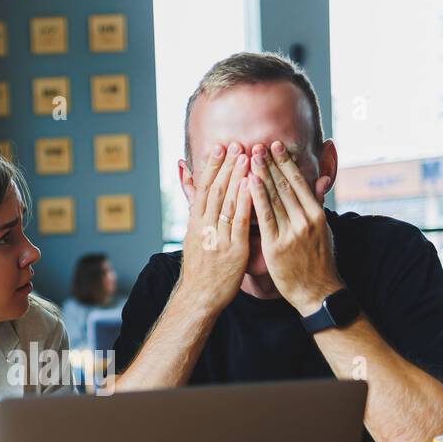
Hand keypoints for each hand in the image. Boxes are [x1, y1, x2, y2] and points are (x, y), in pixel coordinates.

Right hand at [179, 142, 253, 312]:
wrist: (199, 297)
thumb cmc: (200, 268)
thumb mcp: (192, 238)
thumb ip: (195, 213)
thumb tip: (187, 194)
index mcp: (194, 223)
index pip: (203, 189)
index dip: (211, 167)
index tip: (219, 148)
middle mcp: (204, 227)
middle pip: (215, 190)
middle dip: (226, 166)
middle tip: (236, 144)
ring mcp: (218, 238)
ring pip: (228, 202)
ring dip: (238, 177)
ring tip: (247, 157)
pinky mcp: (233, 250)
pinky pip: (241, 222)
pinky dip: (247, 202)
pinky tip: (254, 186)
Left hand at [248, 141, 343, 316]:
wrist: (317, 292)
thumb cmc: (317, 263)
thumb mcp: (323, 231)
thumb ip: (316, 207)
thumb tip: (319, 184)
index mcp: (317, 214)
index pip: (299, 182)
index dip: (286, 163)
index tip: (276, 146)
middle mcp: (306, 219)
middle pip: (286, 185)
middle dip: (272, 163)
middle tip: (259, 143)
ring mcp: (293, 232)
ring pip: (275, 197)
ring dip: (262, 173)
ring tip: (251, 155)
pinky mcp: (278, 246)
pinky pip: (265, 217)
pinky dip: (257, 198)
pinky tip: (249, 182)